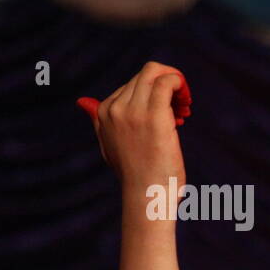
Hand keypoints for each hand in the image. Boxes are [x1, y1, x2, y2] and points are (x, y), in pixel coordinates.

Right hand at [77, 62, 191, 190]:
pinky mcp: (154, 116)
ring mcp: (132, 111)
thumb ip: (98, 122)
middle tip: (182, 108)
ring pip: (155, 72)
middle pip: (145, 75)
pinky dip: (179, 83)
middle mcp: (115, 108)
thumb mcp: (109, 146)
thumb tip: (82, 102)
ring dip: (176, 84)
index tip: (170, 113)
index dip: (154, 93)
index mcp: (103, 112)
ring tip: (185, 106)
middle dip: (167, 86)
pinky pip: (166, 82)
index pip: (132, 84)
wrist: (147, 196)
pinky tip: (186, 101)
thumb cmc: (135, 175)